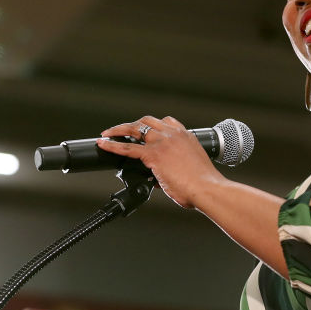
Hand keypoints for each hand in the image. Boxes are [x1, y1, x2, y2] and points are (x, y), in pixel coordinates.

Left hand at [97, 115, 223, 208]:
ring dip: (119, 129)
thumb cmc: (204, 184)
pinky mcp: (153, 155)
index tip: (145, 130)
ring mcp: (162, 143)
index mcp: (186, 136)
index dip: (152, 126)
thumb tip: (158, 180)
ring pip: (134, 128)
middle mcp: (174, 135)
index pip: (165, 122)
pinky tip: (103, 144)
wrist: (208, 188)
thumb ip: (173, 170)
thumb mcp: (190, 170)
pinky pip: (127, 147)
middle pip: (147, 121)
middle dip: (132, 125)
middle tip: (121, 131)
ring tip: (107, 134)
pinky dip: (112, 145)